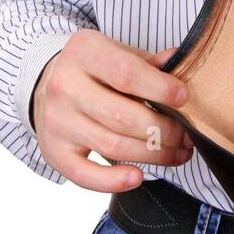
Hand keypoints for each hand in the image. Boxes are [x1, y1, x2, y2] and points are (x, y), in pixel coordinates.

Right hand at [31, 34, 192, 191]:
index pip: (127, 74)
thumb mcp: (117, 53)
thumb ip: (147, 61)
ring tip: (176, 154)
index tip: (183, 99)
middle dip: (164, 130)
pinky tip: (136, 177)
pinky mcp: (53, 150)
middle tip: (188, 136)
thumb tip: (178, 60)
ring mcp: (57, 120)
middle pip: (123, 117)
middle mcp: (65, 85)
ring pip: (111, 146)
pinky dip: (112, 181)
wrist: (46, 82)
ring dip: (152, 155)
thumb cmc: (93, 69)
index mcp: (85, 52)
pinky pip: (83, 174)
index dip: (160, 89)